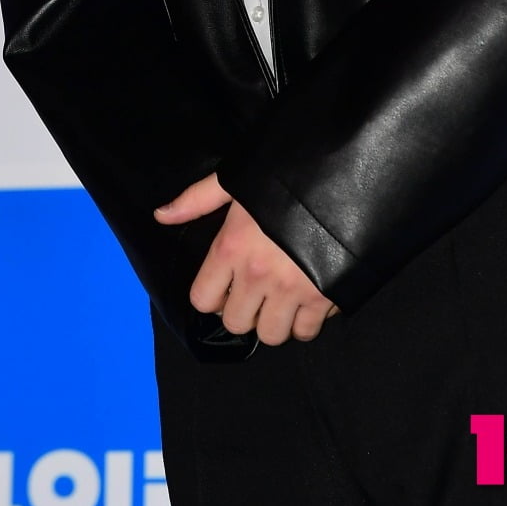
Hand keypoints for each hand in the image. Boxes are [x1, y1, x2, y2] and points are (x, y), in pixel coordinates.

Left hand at [154, 172, 339, 344]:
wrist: (346, 170)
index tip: (227, 280)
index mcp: (231, 247)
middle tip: (258, 287)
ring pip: (271, 335)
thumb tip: (160, 215)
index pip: (203, 300)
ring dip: (274, 319)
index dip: (213, 293)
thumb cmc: (287, 171)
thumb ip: (198, 199)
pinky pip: (305, 332)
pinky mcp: (324, 298)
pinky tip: (308, 296)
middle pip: (236, 324)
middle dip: (244, 308)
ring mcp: (292, 290)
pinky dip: (305, 321)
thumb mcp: (238, 179)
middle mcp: (257, 276)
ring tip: (283, 295)